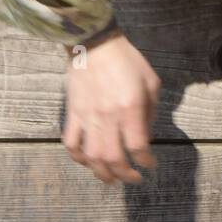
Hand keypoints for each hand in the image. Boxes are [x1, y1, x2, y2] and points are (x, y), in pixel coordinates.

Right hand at [62, 29, 159, 184]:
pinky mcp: (73, 113)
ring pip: (91, 157)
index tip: (150, 164)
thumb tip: (146, 135)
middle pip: (113, 158)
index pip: (138, 146)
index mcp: (130, 107)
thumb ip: (151, 111)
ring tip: (110, 178)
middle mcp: (108, 116)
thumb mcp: (151, 82)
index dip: (146, 161)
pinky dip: (77, 158)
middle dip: (125, 175)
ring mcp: (87, 116)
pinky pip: (70, 143)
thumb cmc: (127, 60)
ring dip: (101, 173)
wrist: (94, 42)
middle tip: (133, 178)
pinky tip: (87, 162)